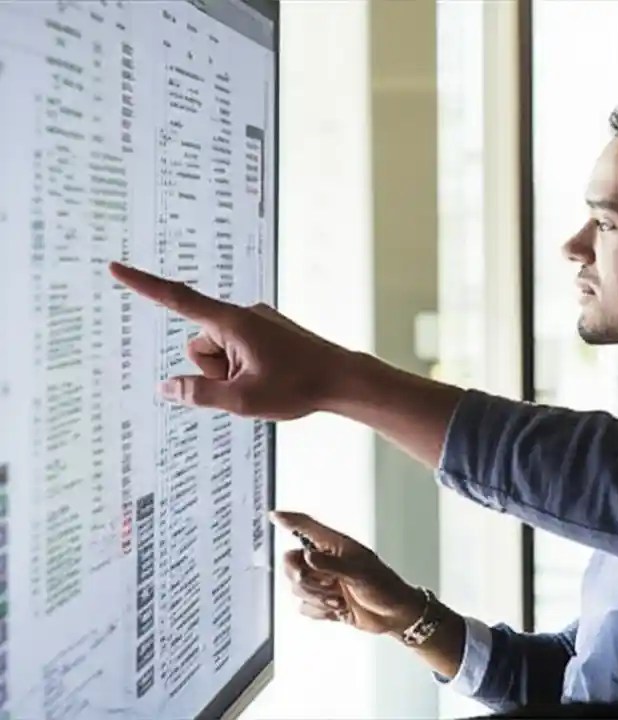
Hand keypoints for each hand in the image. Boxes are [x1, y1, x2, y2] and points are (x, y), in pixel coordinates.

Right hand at [108, 262, 351, 419]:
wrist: (342, 380)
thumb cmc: (298, 387)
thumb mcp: (242, 400)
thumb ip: (199, 394)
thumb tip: (166, 388)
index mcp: (232, 322)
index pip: (177, 300)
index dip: (143, 285)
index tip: (115, 268)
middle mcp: (242, 314)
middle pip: (199, 346)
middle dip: (212, 370)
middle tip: (250, 384)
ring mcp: (256, 322)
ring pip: (218, 353)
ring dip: (230, 372)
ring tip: (266, 381)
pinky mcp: (266, 331)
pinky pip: (237, 352)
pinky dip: (244, 369)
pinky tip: (273, 377)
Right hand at [271, 511, 425, 636]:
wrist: (394, 616)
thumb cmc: (385, 588)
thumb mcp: (360, 573)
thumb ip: (332, 565)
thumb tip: (308, 556)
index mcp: (337, 547)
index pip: (308, 528)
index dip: (290, 520)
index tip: (274, 515)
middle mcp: (327, 563)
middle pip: (291, 562)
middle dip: (303, 577)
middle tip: (325, 584)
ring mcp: (324, 583)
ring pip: (296, 587)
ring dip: (315, 597)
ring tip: (339, 599)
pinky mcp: (324, 602)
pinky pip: (304, 607)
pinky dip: (318, 611)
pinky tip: (337, 610)